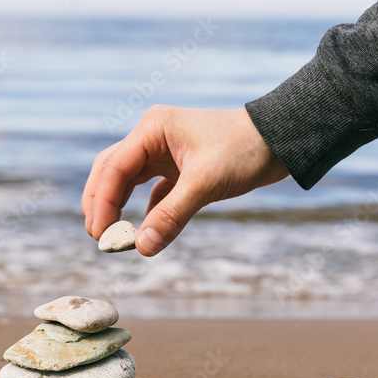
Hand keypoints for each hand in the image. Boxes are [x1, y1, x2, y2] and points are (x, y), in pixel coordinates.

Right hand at [82, 105, 288, 255]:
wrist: (281, 140)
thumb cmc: (244, 151)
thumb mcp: (205, 184)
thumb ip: (171, 216)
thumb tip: (142, 248)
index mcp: (152, 129)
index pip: (114, 168)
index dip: (102, 203)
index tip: (100, 236)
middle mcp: (153, 136)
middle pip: (112, 171)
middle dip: (101, 203)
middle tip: (96, 237)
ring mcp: (166, 150)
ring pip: (129, 180)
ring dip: (119, 206)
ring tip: (111, 236)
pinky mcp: (182, 166)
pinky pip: (153, 190)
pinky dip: (145, 210)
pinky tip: (144, 231)